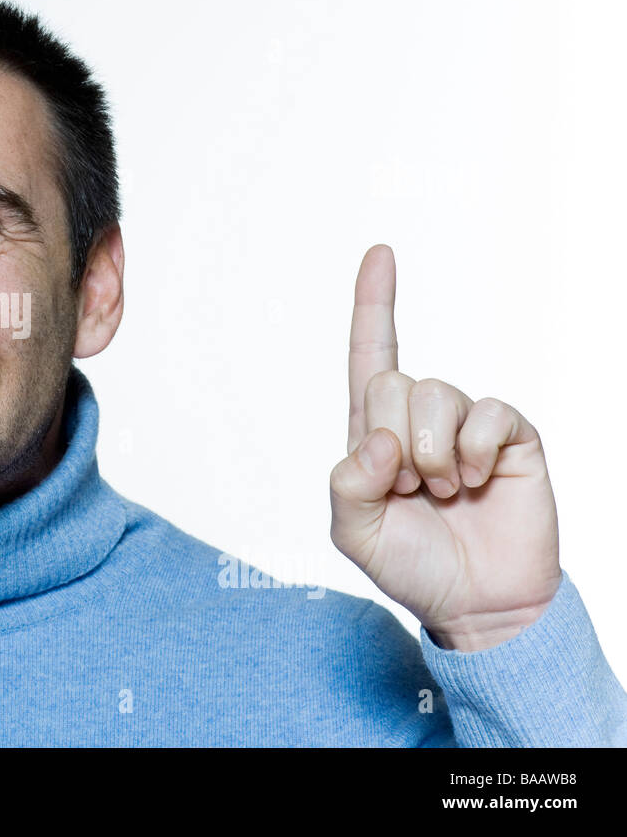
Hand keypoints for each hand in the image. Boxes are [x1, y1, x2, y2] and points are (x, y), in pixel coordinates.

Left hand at [328, 244, 561, 650]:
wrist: (477, 605)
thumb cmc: (413, 566)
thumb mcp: (355, 534)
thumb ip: (347, 485)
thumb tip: (377, 439)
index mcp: (375, 433)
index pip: (370, 355)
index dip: (374, 304)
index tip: (380, 252)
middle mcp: (419, 418)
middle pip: (391, 379)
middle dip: (394, 440)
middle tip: (413, 488)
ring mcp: (466, 425)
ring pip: (435, 393)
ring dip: (433, 454)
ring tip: (445, 492)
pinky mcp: (510, 436)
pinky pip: (486, 412)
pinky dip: (473, 452)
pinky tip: (476, 483)